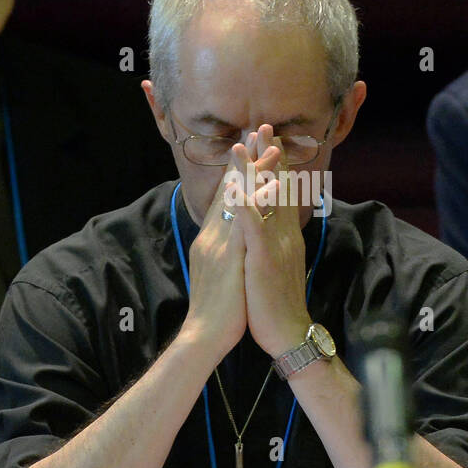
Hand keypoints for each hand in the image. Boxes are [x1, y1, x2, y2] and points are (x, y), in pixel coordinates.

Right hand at [179, 155, 248, 363]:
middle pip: (232, 190)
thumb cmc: (220, 308)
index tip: (249, 148)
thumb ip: (225, 248)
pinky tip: (258, 186)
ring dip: (251, 172)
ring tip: (263, 146)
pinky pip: (243, 223)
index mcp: (214, 240)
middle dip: (245, 160)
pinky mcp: (230, 258)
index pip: (228, 198)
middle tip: (257, 131)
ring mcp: (221, 245)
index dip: (239, 172)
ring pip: (238, 200)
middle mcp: (215, 237)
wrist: (205, 336)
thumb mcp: (221, 272)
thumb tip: (232, 233)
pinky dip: (249, 202)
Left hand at [236, 125, 312, 358]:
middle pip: (278, 187)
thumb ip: (273, 241)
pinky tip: (238, 189)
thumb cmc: (277, 303)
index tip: (269, 139)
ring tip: (244, 145)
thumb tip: (268, 225)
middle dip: (270, 156)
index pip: (281, 192)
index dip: (275, 164)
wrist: (289, 334)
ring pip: (266, 200)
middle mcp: (284, 234)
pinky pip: (255, 228)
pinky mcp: (265, 260)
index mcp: (285, 235)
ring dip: (255, 171)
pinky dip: (247, 206)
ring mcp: (276, 246)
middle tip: (264, 126)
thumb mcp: (276, 265)